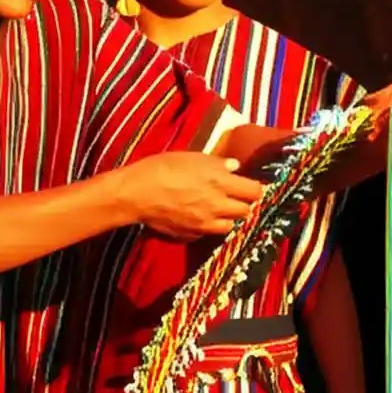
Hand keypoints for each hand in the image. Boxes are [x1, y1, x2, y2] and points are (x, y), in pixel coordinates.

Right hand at [118, 152, 263, 240]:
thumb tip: (235, 167)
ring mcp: (205, 224)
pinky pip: (208, 234)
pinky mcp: (192, 235)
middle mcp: (217, 206)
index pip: (254, 191)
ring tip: (217, 208)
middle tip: (235, 196)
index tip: (250, 184)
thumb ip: (217, 163)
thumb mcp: (191, 157)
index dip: (255, 188)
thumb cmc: (162, 167)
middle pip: (246, 211)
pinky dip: (208, 227)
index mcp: (220, 182)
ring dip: (228, 218)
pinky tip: (198, 217)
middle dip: (244, 203)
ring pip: (230, 226)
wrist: (136, 193)